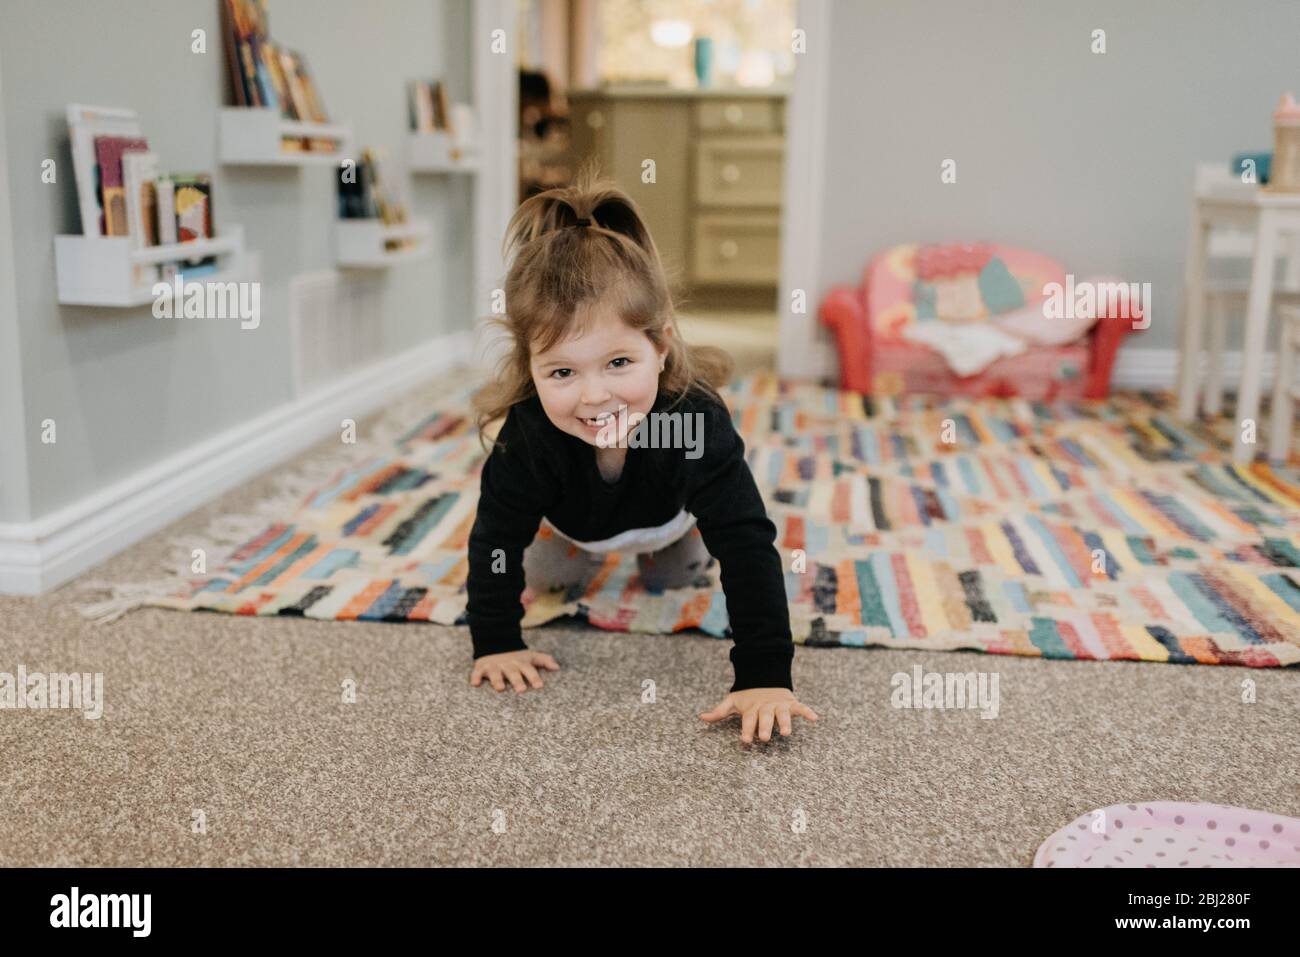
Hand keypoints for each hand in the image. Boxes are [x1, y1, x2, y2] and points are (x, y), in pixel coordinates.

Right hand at [470, 650, 559, 692]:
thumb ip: (545, 661)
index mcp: (521, 663)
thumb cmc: (517, 658)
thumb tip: (558, 668)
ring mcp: (494, 666)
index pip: (529, 670)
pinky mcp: (481, 667)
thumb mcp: (531, 656)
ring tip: (500, 688)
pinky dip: (475, 677)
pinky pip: (477, 673)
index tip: (539, 686)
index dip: (534, 678)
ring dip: (497, 680)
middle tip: (521, 690)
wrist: (495, 644)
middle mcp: (508, 665)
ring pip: (496, 674)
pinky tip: (475, 684)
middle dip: (517, 680)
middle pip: (513, 673)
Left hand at [699, 688, 818, 742]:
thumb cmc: (748, 698)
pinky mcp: (791, 703)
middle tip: (764, 738)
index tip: (744, 740)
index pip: (748, 720)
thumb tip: (701, 717)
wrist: (765, 678)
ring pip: (782, 714)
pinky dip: (807, 712)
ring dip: (784, 722)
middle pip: (765, 718)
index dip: (746, 730)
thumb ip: (719, 711)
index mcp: (751, 708)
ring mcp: (779, 705)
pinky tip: (814, 718)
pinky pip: (800, 707)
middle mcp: (765, 707)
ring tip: (786, 733)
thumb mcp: (733, 702)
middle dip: (764, 727)